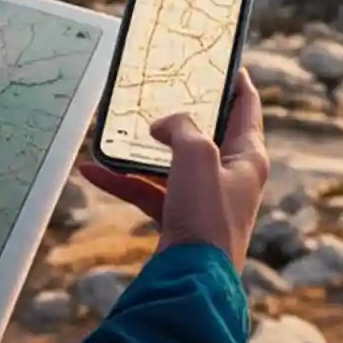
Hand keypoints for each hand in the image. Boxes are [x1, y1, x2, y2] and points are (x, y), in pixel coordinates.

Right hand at [80, 70, 269, 271]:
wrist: (191, 280)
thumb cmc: (206, 217)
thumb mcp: (197, 155)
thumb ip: (181, 127)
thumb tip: (163, 125)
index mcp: (249, 157)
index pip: (247, 108)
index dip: (236, 82)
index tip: (224, 61)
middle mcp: (231, 176)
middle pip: (205, 133)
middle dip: (178, 113)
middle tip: (160, 88)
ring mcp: (205, 199)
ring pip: (170, 163)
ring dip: (139, 150)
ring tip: (112, 133)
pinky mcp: (181, 220)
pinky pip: (149, 191)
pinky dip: (124, 182)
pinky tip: (93, 172)